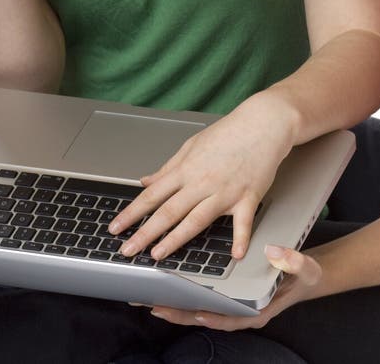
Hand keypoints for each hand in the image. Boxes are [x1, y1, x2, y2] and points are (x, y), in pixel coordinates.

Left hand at [108, 93, 295, 259]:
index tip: (116, 227)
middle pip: (168, 211)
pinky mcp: (248, 197)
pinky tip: (235, 255)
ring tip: (159, 254)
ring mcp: (225, 191)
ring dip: (176, 239)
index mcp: (187, 169)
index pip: (152, 195)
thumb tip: (146, 181)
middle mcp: (202, 182)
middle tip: (127, 249)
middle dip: (145, 233)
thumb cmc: (229, 132)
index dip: (132, 213)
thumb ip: (168, 167)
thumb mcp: (192, 145)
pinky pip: (243, 222)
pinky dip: (240, 239)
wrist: (262, 124)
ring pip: (196, 219)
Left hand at [149, 244, 322, 329]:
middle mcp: (242, 312)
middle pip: (207, 316)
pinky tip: (169, 290)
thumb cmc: (304, 276)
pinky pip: (204, 300)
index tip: (196, 314)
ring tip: (151, 299)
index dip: (213, 317)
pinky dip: (186, 296)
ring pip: (201, 310)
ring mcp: (234, 306)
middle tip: (155, 306)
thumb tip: (273, 250)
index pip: (231, 318)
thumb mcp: (305, 267)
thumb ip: (291, 260)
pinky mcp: (228, 297)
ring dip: (177, 305)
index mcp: (258, 310)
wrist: (307, 277)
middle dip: (181, 313)